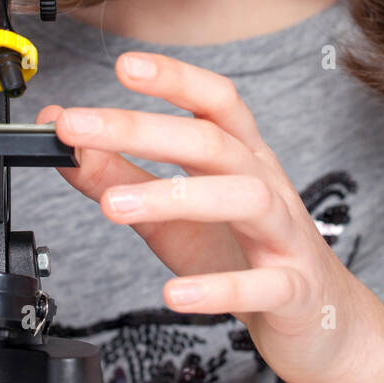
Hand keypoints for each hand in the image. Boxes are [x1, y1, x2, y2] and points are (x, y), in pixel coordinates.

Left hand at [36, 52, 383, 382]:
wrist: (317, 318)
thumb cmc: (244, 254)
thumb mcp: (171, 214)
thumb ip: (120, 176)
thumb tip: (66, 142)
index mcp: (240, 157)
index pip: (214, 101)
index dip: (174, 78)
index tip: (124, 64)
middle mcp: (266, 184)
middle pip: (213, 142)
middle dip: (142, 128)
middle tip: (78, 127)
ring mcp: (284, 234)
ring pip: (244, 198)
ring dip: (175, 197)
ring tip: (113, 206)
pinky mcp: (294, 288)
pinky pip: (263, 283)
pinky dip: (219, 287)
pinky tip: (176, 296)